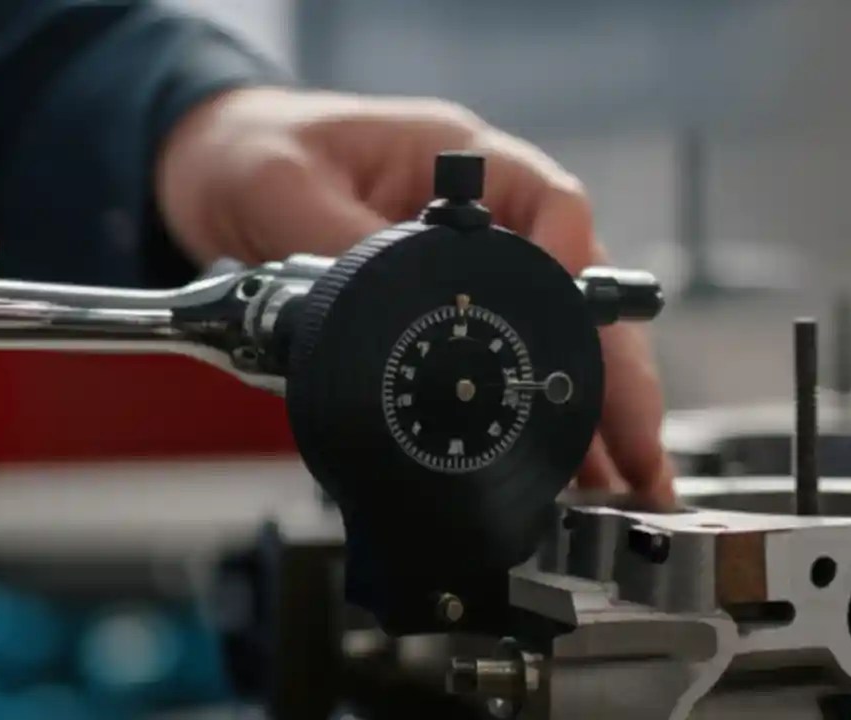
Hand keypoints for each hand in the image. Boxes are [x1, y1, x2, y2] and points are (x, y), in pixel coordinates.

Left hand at [156, 87, 674, 506]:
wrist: (214, 173)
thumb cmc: (255, 153)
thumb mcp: (286, 188)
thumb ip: (340, 245)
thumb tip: (389, 313)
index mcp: (458, 159)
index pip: (551, 205)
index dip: (573, 268)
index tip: (575, 326)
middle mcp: (481, 217)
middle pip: (576, 292)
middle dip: (614, 374)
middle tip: (636, 449)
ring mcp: (467, 270)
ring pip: (553, 341)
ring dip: (589, 412)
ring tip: (619, 482)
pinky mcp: (441, 317)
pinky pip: (503, 369)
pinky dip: (536, 420)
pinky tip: (562, 470)